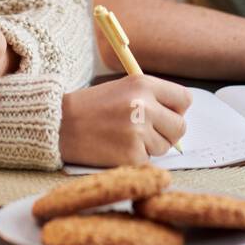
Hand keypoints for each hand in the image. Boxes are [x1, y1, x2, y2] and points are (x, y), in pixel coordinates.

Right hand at [59, 75, 190, 166]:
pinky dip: (136, 158)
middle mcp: (144, 105)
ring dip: (150, 146)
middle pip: (180, 127)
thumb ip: (153, 98)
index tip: (167, 115)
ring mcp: (138, 131)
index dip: (177, 110)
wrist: (60, 125)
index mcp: (143, 84)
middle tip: (147, 132)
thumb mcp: (124, 88)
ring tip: (125, 137)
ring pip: (165, 146)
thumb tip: (178, 118)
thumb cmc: (92, 107)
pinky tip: (116, 148)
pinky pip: (148, 160)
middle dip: (168, 132)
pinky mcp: (131, 155)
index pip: (184, 99)